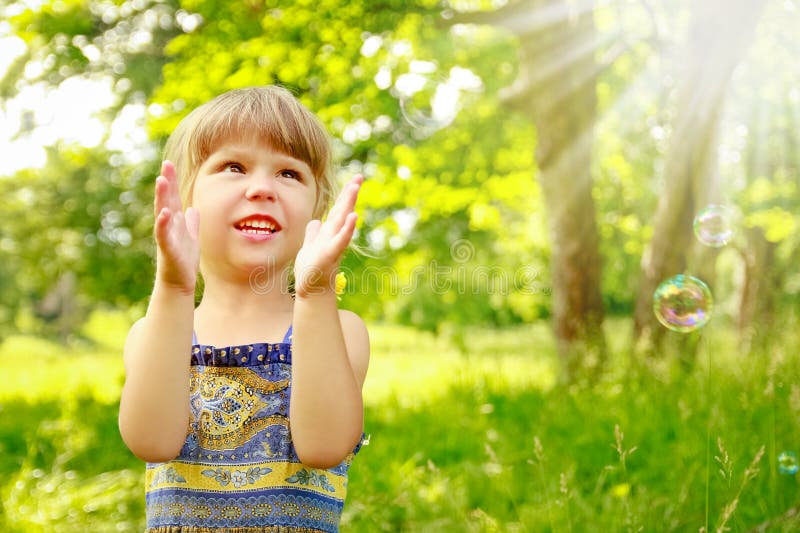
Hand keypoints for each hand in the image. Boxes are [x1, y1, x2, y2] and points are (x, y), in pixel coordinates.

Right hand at [153, 161, 199, 293]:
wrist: (179, 281)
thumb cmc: (184, 260)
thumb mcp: (192, 237)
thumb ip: (191, 223)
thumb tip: (194, 209)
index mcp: (175, 221)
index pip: (172, 197)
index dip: (171, 181)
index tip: (169, 164)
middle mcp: (168, 225)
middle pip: (166, 200)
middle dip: (166, 182)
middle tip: (166, 164)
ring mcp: (166, 235)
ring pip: (162, 212)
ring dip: (161, 197)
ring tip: (162, 181)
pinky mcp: (167, 248)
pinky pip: (163, 234)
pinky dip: (163, 223)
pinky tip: (165, 213)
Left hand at [293, 174, 362, 297]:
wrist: (311, 289)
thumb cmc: (311, 269)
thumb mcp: (310, 246)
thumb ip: (313, 233)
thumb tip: (315, 221)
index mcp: (328, 232)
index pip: (338, 209)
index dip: (345, 194)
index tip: (355, 178)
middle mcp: (333, 235)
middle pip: (343, 210)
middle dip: (350, 193)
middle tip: (360, 176)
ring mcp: (333, 244)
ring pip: (343, 221)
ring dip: (349, 204)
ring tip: (355, 188)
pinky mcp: (330, 255)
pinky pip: (340, 239)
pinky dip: (347, 228)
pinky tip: (354, 217)